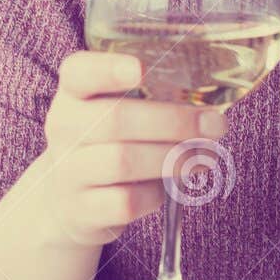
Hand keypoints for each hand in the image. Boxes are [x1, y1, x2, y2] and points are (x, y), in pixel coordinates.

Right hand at [33, 50, 225, 247]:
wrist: (68, 200)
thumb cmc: (107, 144)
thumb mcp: (114, 111)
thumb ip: (152, 98)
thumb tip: (211, 105)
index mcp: (74, 94)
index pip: (79, 72)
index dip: (108, 69)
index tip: (141, 68)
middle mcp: (64, 128)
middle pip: (117, 120)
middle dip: (175, 122)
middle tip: (215, 125)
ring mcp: (69, 171)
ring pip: (123, 161)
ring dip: (174, 158)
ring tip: (204, 157)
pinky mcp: (82, 210)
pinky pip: (126, 202)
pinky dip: (156, 195)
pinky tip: (169, 187)